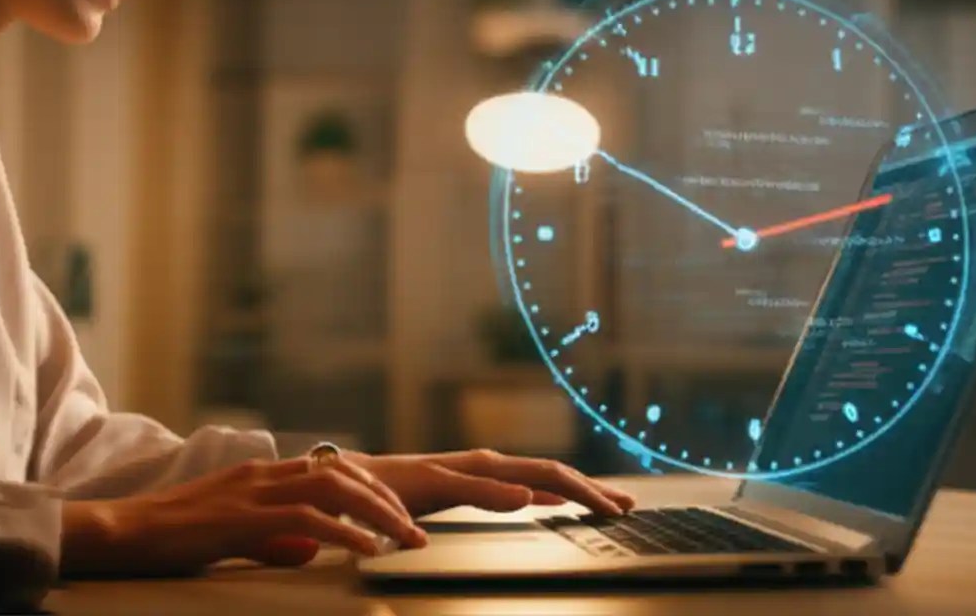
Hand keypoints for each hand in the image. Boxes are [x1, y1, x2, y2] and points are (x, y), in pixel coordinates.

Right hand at [59, 456, 427, 575]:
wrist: (119, 532)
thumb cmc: (169, 538)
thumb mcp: (231, 535)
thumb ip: (273, 539)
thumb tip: (311, 551)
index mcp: (261, 474)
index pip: (330, 469)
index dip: (370, 489)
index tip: (397, 514)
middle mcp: (263, 474)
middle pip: (343, 474)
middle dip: (386, 500)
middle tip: (415, 529)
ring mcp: (252, 492)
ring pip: (334, 490)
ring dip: (377, 514)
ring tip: (405, 538)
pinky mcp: (240, 518)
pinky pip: (305, 520)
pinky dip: (343, 533)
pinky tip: (367, 549)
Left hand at [348, 449, 636, 516]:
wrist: (347, 482)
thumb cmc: (384, 490)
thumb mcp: (432, 491)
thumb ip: (481, 493)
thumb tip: (530, 496)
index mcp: (483, 467)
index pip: (549, 477)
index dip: (585, 492)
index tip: (613, 509)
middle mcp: (485, 465)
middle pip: (552, 474)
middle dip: (592, 489)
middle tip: (628, 507)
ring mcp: (479, 472)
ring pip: (540, 478)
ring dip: (575, 489)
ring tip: (606, 502)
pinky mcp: (470, 482)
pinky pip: (521, 486)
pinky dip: (548, 493)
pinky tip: (557, 503)